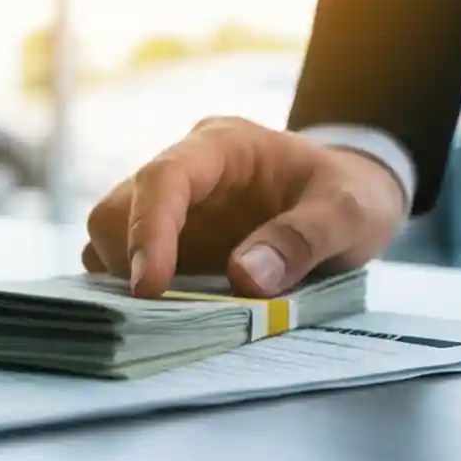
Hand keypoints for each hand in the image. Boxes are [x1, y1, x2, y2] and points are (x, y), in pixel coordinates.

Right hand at [83, 117, 408, 297]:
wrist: (352, 198)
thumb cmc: (352, 194)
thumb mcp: (350, 211)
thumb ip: (303, 238)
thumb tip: (244, 277)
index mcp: (221, 146)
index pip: (163, 178)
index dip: (148, 231)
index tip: (151, 287)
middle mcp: (184, 171)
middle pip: (117, 206)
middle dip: (128, 259)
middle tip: (167, 310)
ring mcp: (171, 207)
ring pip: (108, 234)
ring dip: (124, 277)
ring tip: (171, 314)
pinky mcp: (168, 241)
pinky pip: (121, 261)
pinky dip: (131, 289)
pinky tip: (170, 313)